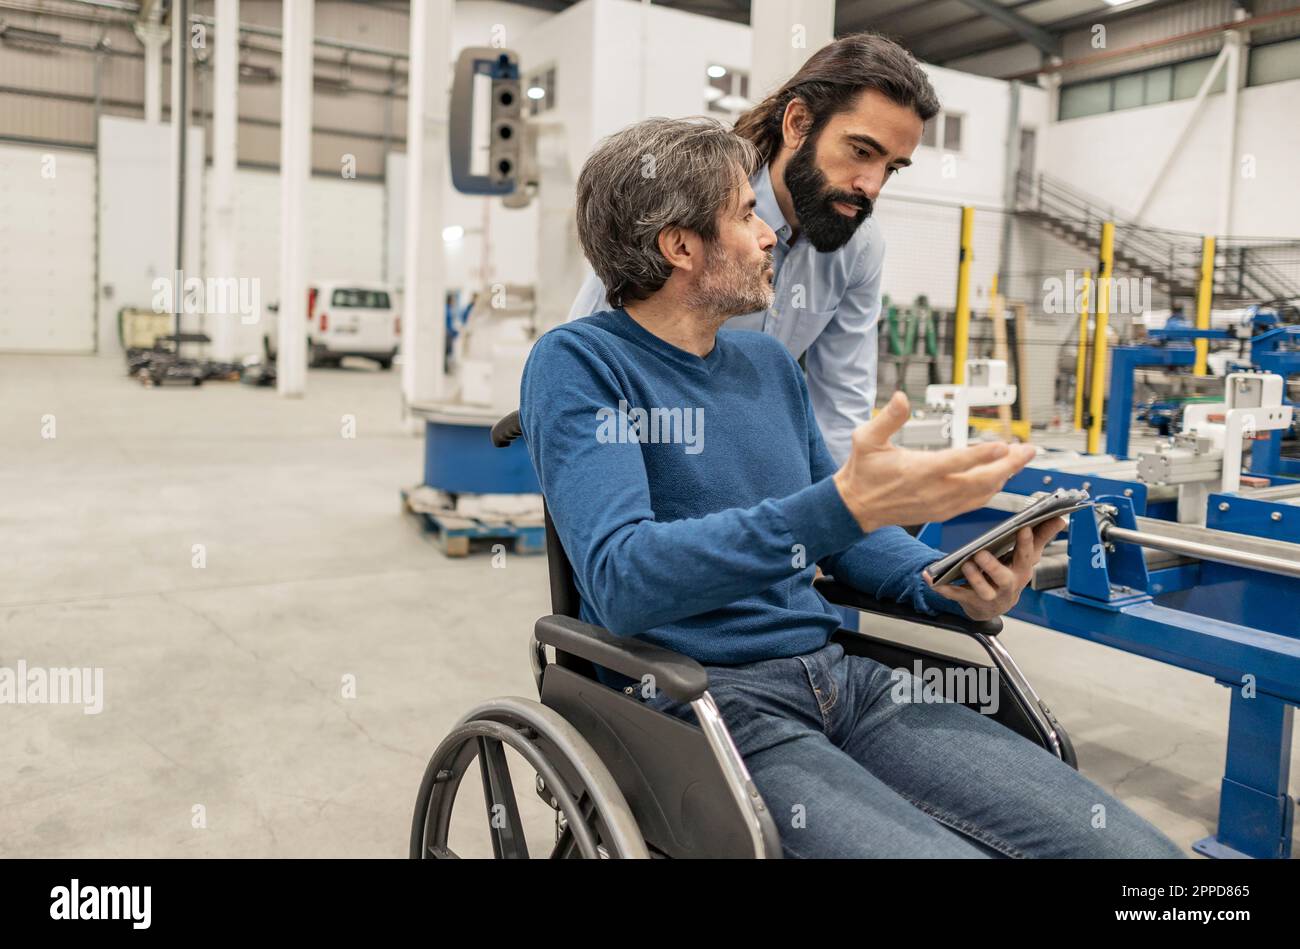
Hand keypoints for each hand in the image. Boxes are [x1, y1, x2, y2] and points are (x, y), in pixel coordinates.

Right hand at [833, 391, 1037, 533]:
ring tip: (1020, 461)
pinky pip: (974, 502)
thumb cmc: (863, 472)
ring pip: (982, 493)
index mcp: (919, 470)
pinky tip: (1000, 480)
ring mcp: (940, 504)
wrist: (856, 506)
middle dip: (1009, 465)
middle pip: (981, 480)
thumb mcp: (866, 438)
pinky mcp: (941, 511)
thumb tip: (902, 398)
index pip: (958, 462)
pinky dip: (991, 490)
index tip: (1004, 445)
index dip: (984, 455)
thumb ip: (888, 417)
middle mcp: (934, 490)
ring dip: (1004, 477)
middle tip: (1027, 451)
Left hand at [924, 517, 1066, 620]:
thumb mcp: (1026, 557)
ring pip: (981, 590)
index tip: (1023, 527)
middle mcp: (1007, 585)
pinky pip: (955, 595)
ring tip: (965, 563)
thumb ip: (1041, 537)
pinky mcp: (970, 601)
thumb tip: (1061, 518)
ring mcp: (988, 595)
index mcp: (1021, 571)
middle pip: (1003, 578)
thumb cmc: (1010, 574)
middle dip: (993, 567)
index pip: (1027, 556)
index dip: (1026, 543)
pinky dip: (942, 588)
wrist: (992, 606)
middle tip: (982, 554)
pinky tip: (931, 578)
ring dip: (972, 577)